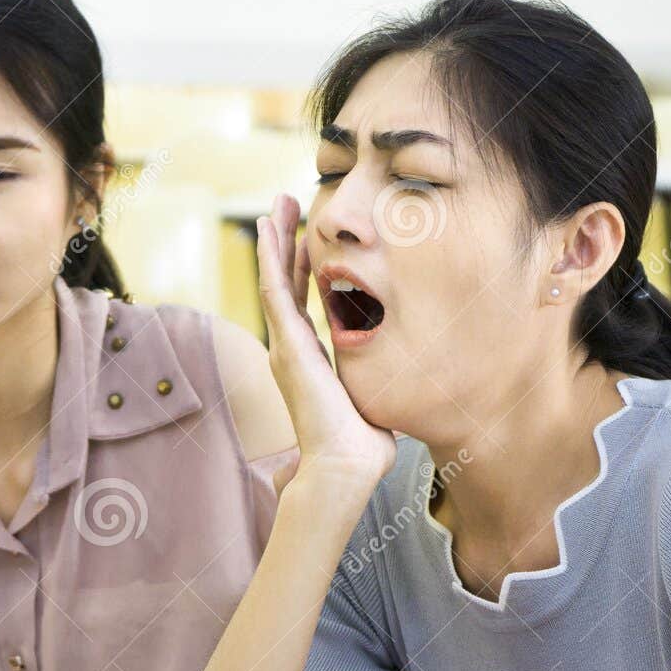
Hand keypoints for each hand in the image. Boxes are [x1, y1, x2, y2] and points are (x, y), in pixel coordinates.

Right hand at [256, 194, 395, 487]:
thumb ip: (375, 382)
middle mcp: (291, 348)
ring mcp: (285, 345)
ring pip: (274, 280)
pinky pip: (275, 291)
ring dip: (274, 241)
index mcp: (309, 358)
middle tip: (284, 208)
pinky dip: (271, 259)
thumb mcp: (369, 399)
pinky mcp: (287, 344)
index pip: (303, 302)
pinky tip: (270, 231)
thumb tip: (400, 378)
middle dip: (284, 244)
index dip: (303, 269)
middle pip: (285, 283)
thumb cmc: (360, 445)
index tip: (306, 240)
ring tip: (274, 206)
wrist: (344, 464)